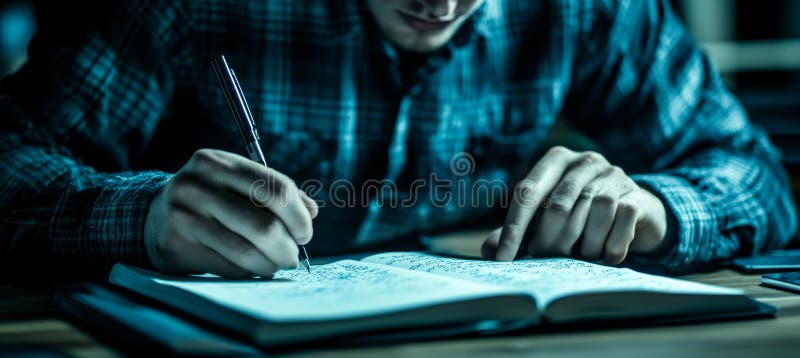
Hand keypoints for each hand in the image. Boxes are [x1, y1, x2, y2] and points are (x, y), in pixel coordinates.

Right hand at [144, 149, 317, 277]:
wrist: (154, 215)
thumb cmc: (211, 197)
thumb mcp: (237, 182)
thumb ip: (274, 191)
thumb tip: (311, 211)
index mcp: (217, 162)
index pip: (275, 189)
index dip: (298, 216)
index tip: (305, 232)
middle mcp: (197, 186)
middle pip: (265, 226)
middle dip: (289, 247)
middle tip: (293, 255)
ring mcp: (183, 216)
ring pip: (247, 251)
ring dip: (271, 264)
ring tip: (277, 264)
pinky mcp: (176, 245)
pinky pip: (228, 266)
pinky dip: (248, 271)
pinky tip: (251, 267)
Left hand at [482, 146, 667, 264]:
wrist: (633, 212)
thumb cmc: (579, 215)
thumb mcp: (546, 219)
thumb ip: (519, 232)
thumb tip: (490, 251)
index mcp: (555, 160)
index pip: (527, 193)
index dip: (513, 228)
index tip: (503, 259)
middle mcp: (584, 160)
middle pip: (559, 205)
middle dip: (550, 240)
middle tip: (548, 258)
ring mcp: (613, 174)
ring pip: (593, 212)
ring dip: (585, 245)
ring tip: (582, 256)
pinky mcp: (636, 194)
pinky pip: (621, 220)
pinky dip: (611, 245)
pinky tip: (606, 257)